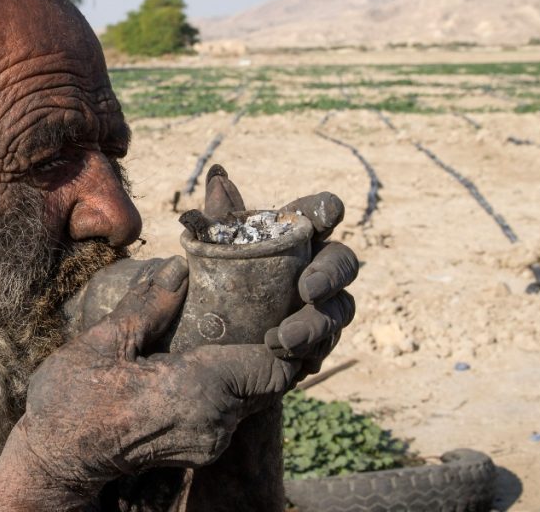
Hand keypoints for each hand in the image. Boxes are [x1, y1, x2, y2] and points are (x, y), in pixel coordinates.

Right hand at [0, 257, 299, 508]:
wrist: (54, 461)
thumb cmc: (71, 403)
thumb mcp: (104, 342)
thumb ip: (148, 305)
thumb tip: (178, 268)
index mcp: (200, 392)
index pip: (274, 366)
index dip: (288, 335)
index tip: (276, 304)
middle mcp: (216, 423)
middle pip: (269, 380)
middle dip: (269, 341)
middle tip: (256, 301)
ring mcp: (210, 442)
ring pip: (251, 395)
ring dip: (247, 361)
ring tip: (231, 321)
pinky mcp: (199, 448)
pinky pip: (232, 408)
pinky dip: (230, 380)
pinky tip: (208, 351)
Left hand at [204, 165, 357, 384]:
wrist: (197, 350)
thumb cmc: (204, 289)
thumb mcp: (204, 256)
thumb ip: (215, 222)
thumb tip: (218, 178)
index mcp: (290, 236)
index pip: (317, 214)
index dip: (326, 210)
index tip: (326, 214)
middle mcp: (313, 267)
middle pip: (342, 261)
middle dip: (330, 274)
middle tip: (307, 289)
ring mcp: (319, 308)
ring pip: (340, 309)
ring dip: (317, 323)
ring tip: (281, 338)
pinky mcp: (314, 345)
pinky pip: (327, 346)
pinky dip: (312, 352)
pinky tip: (294, 362)